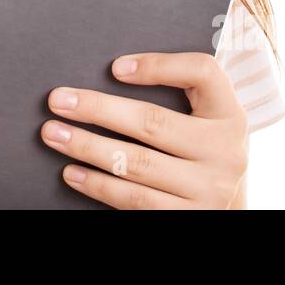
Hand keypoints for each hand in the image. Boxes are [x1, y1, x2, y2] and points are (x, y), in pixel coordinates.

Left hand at [40, 52, 247, 208]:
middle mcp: (226, 151)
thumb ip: (175, 93)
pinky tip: (73, 172)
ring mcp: (210, 190)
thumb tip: (110, 72)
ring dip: (88, 148)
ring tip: (54, 134)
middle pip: (153, 122)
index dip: (158, 66)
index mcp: (230, 114)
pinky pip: (135, 201)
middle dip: (98, 109)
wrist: (225, 203)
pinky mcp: (190, 218)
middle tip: (58, 100)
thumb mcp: (204, 117)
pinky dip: (99, 185)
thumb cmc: (201, 147)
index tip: (114, 67)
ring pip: (137, 164)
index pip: (202, 73)